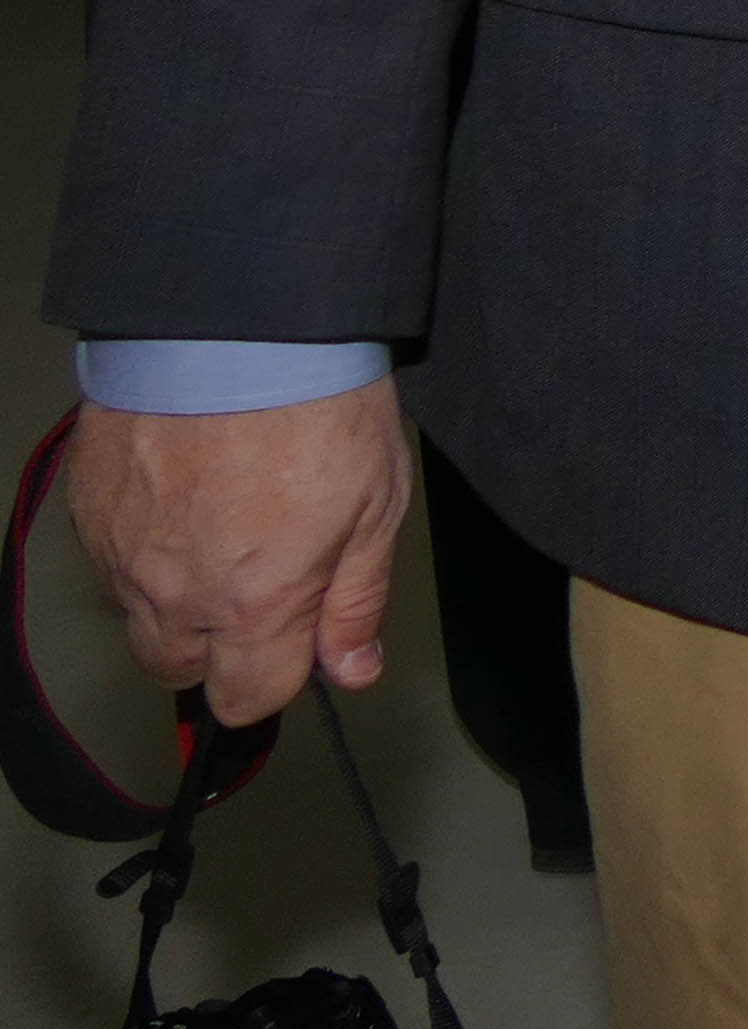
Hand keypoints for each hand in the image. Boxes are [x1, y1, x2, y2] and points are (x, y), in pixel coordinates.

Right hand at [62, 385, 417, 726]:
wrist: (239, 330)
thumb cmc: (320, 411)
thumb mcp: (377, 508)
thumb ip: (356, 601)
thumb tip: (352, 671)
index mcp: (254, 606)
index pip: (249, 698)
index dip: (280, 678)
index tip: (298, 642)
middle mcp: (175, 596)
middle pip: (180, 670)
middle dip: (219, 649)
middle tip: (257, 586)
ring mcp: (120, 556)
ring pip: (138, 619)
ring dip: (176, 600)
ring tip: (219, 531)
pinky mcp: (88, 512)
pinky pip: (109, 563)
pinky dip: (141, 550)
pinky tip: (179, 499)